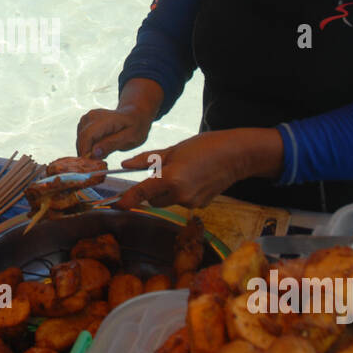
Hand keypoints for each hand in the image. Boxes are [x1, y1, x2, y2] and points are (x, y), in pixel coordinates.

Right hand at [76, 107, 152, 159]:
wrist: (134, 115)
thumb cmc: (135, 127)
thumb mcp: (130, 138)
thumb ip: (112, 144)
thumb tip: (94, 153)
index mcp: (106, 118)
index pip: (88, 135)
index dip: (86, 152)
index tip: (92, 165)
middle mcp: (92, 116)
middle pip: (82, 138)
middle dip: (87, 154)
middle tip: (99, 163)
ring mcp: (87, 118)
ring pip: (80, 140)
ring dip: (87, 151)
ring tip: (102, 154)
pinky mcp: (85, 122)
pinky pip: (81, 138)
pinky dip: (87, 146)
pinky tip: (98, 149)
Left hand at [113, 128, 283, 209]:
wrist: (236, 156)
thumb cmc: (204, 147)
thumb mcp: (173, 150)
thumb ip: (147, 160)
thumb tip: (125, 165)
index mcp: (171, 178)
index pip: (143, 192)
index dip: (128, 199)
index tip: (116, 205)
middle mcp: (180, 195)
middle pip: (154, 200)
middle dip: (152, 190)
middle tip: (162, 172)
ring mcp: (192, 203)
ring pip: (168, 200)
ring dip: (167, 190)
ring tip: (183, 171)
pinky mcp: (200, 205)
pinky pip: (182, 201)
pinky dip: (182, 192)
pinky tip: (194, 178)